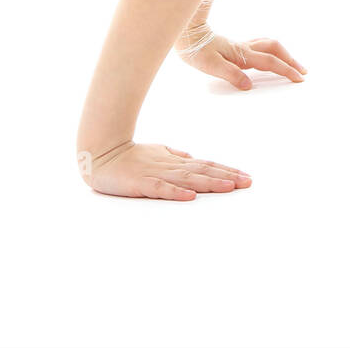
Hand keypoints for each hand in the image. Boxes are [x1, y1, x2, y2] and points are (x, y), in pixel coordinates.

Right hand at [79, 141, 251, 200]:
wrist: (101, 153)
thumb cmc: (131, 155)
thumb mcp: (159, 153)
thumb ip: (176, 156)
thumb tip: (193, 157)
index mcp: (176, 161)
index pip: (207, 165)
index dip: (227, 170)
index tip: (245, 176)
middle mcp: (171, 166)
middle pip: (204, 171)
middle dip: (227, 177)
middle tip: (247, 182)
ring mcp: (157, 174)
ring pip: (189, 179)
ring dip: (210, 183)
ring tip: (229, 187)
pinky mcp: (141, 184)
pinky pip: (161, 189)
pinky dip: (177, 192)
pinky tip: (191, 196)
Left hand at [178, 29, 306, 90]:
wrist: (187, 35)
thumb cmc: (196, 51)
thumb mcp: (210, 66)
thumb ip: (231, 74)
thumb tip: (248, 86)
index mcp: (242, 55)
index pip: (270, 62)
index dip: (286, 70)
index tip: (299, 78)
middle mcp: (245, 48)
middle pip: (275, 49)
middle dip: (290, 60)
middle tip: (302, 71)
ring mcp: (241, 45)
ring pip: (269, 45)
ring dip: (283, 53)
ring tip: (291, 63)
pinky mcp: (236, 45)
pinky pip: (260, 45)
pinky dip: (271, 50)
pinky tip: (269, 56)